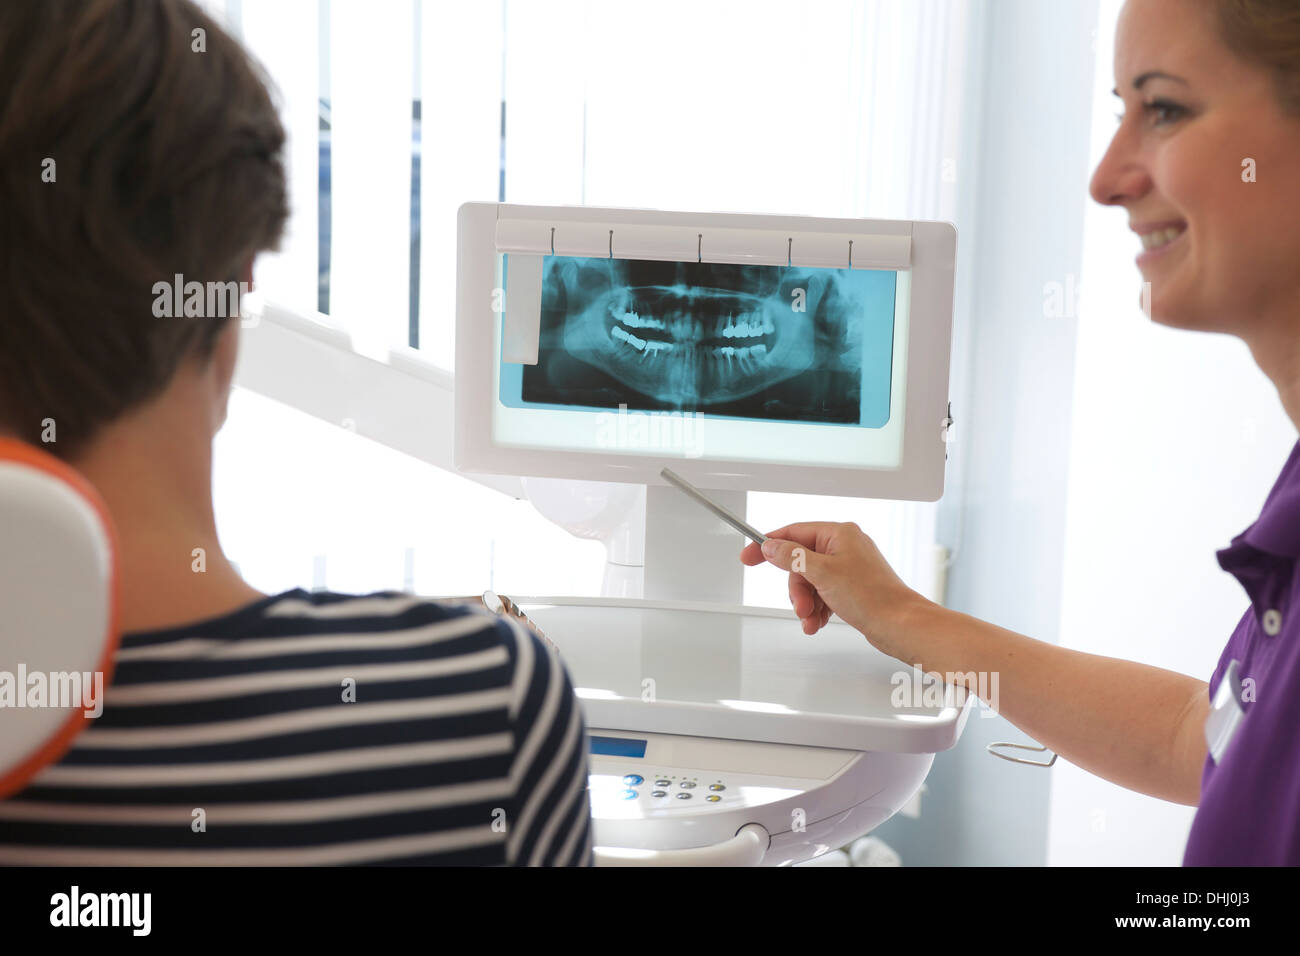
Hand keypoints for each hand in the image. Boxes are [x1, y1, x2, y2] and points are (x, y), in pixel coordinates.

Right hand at [740, 521, 925, 654]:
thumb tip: (772, 546)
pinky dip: (817, 609)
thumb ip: (792, 557)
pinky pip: (822, 594)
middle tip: (801, 606)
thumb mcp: (822, 573)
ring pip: (809, 582)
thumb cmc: (872, 597)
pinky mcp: (852, 588)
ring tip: (811, 619)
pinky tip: (818, 623)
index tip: (748, 557)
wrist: (900, 625)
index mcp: (839, 534)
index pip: (793, 533)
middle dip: (796, 589)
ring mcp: (849, 568)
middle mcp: (844, 547)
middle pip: (800, 563)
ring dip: (806, 603)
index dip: (768, 546)